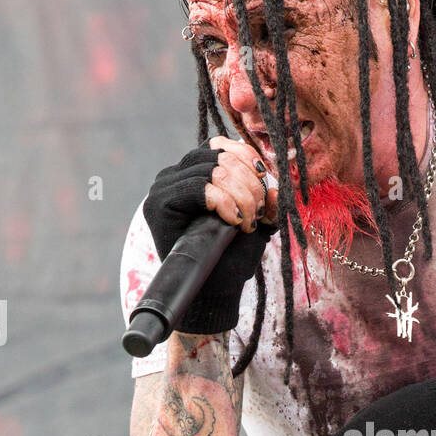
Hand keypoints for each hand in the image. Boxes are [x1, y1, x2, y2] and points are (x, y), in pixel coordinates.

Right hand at [143, 136, 278, 334]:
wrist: (215, 289)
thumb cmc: (232, 255)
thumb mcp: (258, 219)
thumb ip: (268, 199)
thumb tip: (276, 187)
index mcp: (195, 172)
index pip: (222, 146)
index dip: (248, 159)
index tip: (266, 186)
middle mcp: (175, 174)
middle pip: (219, 156)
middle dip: (249, 184)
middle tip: (257, 214)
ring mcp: (164, 187)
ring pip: (212, 170)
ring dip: (241, 196)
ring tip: (247, 222)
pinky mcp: (159, 204)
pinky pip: (198, 187)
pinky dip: (224, 202)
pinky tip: (234, 221)